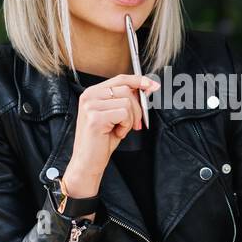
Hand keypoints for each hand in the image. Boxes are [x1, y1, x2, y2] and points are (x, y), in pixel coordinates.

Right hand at [62, 74, 159, 196]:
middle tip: (135, 124)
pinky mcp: (95, 118)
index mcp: (92, 92)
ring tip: (120, 129)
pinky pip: (124, 114)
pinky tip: (117, 133)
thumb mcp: (115, 115)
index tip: (153, 85)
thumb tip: (146, 87)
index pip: (120, 79)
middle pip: (126, 90)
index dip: (139, 80)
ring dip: (130, 119)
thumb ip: (125, 100)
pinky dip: (126, 126)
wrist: (87, 162)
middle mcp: (89, 96)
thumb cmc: (102, 140)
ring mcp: (91, 106)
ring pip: (127, 102)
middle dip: (137, 108)